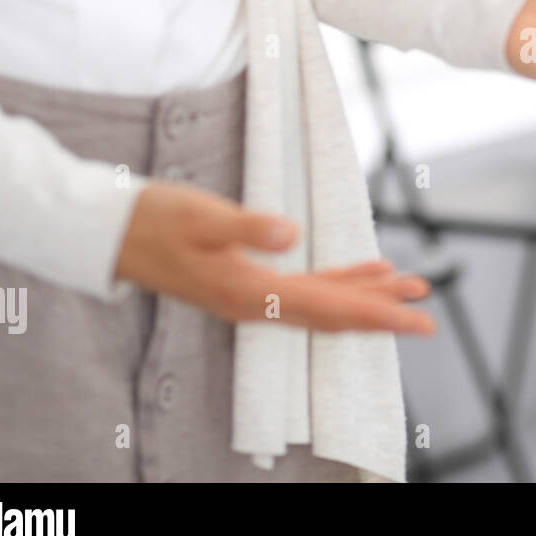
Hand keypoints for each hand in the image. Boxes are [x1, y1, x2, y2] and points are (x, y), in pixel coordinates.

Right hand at [115, 182, 433, 333]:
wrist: (109, 232)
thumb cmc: (154, 219)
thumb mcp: (200, 216)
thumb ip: (246, 228)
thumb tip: (290, 235)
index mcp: (250, 292)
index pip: (328, 307)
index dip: (376, 312)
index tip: (414, 319)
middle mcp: (256, 303)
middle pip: (334, 312)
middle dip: (382, 312)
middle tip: (426, 313)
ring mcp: (252, 296)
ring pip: (324, 302)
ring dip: (366, 297)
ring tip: (409, 288)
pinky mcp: (247, 281)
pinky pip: (305, 289)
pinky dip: (339, 282)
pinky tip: (364, 272)